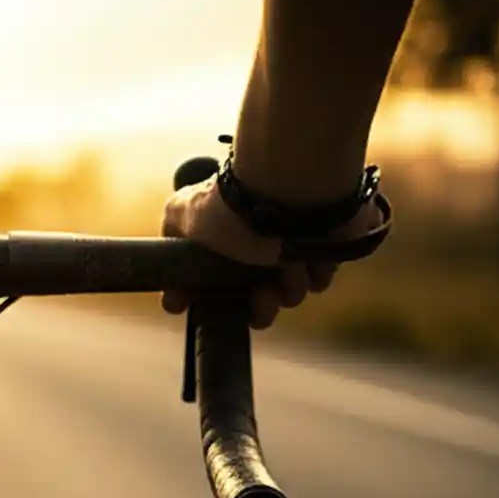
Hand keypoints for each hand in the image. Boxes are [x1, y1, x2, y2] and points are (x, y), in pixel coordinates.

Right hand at [159, 174, 381, 328]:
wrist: (287, 189)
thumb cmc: (231, 205)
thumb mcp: (180, 214)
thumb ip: (172, 234)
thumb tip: (173, 267)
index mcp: (225, 244)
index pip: (212, 289)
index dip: (204, 303)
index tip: (199, 307)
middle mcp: (256, 249)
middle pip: (253, 302)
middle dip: (257, 308)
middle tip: (260, 296)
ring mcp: (292, 252)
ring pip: (286, 295)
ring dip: (285, 290)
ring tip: (286, 266)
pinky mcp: (326, 251)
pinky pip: (316, 280)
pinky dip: (310, 274)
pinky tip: (305, 258)